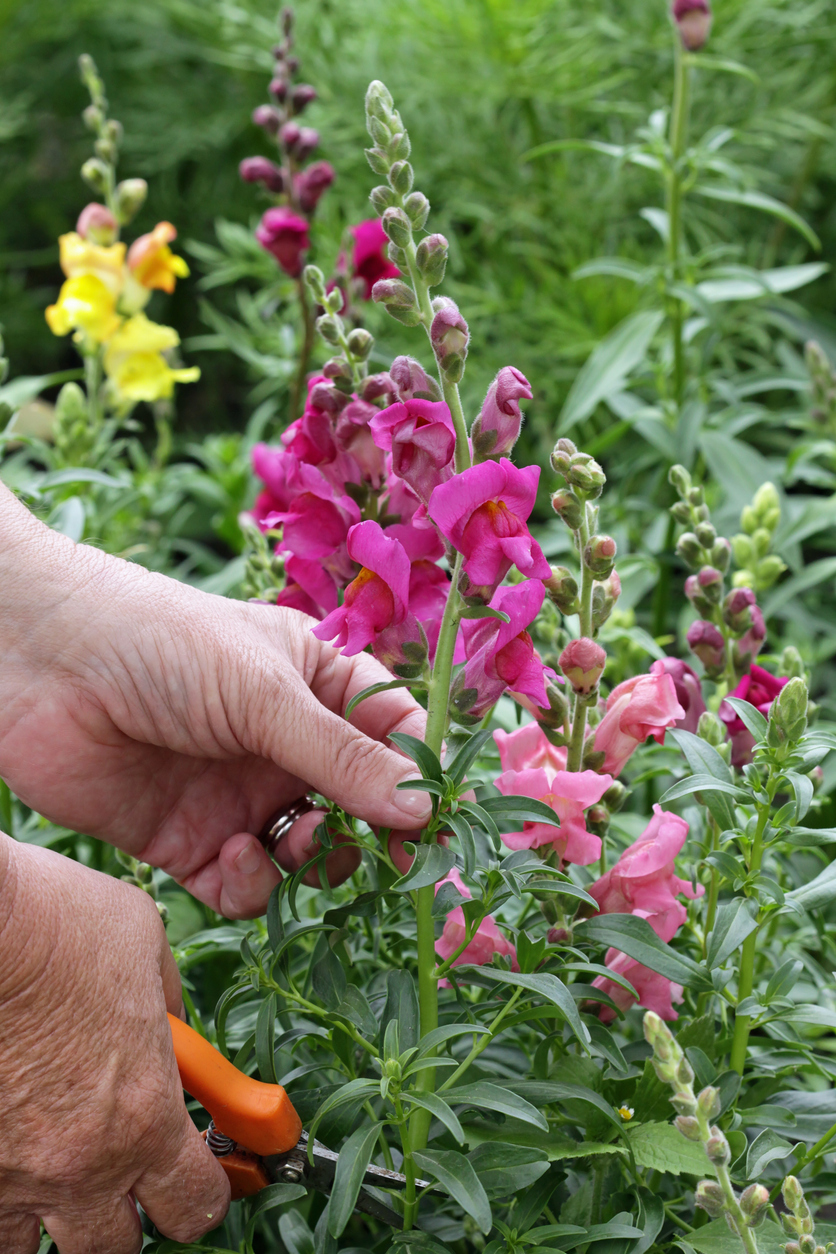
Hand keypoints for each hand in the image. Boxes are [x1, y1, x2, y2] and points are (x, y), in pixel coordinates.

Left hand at [0, 487, 431, 916]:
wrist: (39, 665)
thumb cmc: (161, 643)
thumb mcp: (264, 693)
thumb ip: (343, 757)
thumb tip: (426, 810)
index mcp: (317, 686)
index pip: (396, 736)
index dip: (423, 778)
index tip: (444, 821)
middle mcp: (286, 744)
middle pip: (361, 807)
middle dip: (376, 837)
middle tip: (392, 864)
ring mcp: (241, 794)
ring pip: (310, 857)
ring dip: (314, 863)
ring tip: (293, 842)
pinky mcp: (190, 842)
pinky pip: (245, 885)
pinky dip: (250, 884)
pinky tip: (228, 853)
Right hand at [0, 834, 229, 1252]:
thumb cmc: (59, 920)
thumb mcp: (145, 948)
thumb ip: (169, 1009)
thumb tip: (174, 1033)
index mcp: (146, 1116)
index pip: (197, 1207)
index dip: (206, 1191)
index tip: (203, 1169)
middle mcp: (81, 1166)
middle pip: (116, 1249)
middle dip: (126, 1212)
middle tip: (123, 1167)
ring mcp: (10, 1176)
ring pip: (34, 1250)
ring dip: (51, 1217)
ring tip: (53, 1166)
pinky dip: (1, 1199)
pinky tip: (7, 1154)